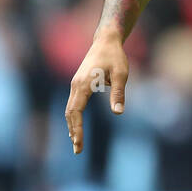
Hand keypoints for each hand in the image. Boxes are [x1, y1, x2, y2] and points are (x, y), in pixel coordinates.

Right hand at [65, 35, 128, 154]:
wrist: (106, 40)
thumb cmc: (115, 57)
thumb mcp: (121, 74)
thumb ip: (119, 93)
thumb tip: (118, 113)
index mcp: (84, 84)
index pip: (77, 112)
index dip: (77, 128)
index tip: (79, 143)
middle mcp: (76, 85)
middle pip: (70, 113)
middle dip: (73, 132)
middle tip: (78, 150)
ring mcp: (75, 84)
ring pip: (70, 109)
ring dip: (72, 126)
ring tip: (76, 143)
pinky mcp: (78, 83)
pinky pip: (73, 104)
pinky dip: (73, 117)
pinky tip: (75, 127)